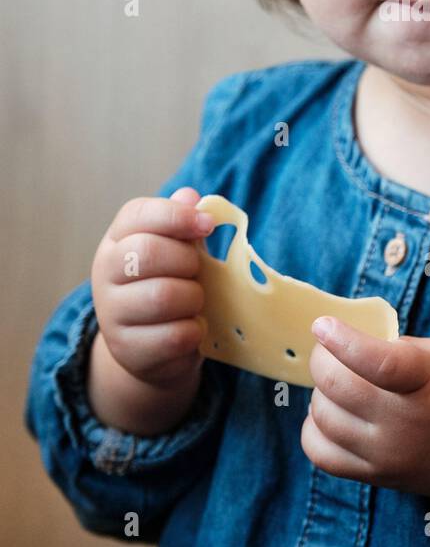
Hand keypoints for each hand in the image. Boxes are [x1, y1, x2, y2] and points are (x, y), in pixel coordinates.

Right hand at [90, 186, 215, 387]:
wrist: (151, 345)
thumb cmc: (169, 283)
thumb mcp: (176, 249)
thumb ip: (183, 223)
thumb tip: (191, 196)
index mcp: (117, 239)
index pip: (139, 214)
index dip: (177, 216)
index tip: (208, 226)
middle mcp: (105, 273)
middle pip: (148, 253)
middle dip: (187, 261)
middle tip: (197, 272)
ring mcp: (111, 313)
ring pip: (162, 296)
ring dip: (193, 298)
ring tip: (195, 301)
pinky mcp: (127, 350)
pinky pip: (174, 335)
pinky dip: (195, 330)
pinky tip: (193, 327)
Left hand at [301, 316, 429, 509]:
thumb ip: (400, 348)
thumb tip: (354, 346)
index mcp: (425, 382)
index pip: (375, 362)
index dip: (342, 340)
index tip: (322, 325)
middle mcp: (402, 422)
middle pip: (336, 386)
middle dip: (322, 358)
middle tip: (328, 348)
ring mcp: (387, 454)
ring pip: (323, 417)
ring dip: (321, 393)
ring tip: (337, 383)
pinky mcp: (377, 477)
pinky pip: (322, 454)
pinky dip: (315, 430)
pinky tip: (331, 415)